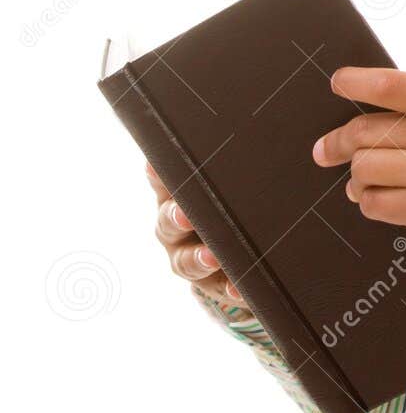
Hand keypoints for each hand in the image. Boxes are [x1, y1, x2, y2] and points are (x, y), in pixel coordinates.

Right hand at [146, 160, 246, 306]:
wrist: (241, 251)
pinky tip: (240, 287)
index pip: (162, 180)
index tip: (157, 164)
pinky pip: (220, 289)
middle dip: (175, 217)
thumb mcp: (223, 182)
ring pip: (184, 261)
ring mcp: (190, 260)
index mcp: (176, 195)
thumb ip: (221, 161)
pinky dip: (230, 288)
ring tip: (212, 257)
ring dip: (197, 258)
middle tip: (186, 214)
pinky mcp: (213, 286)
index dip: (157, 174)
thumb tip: (237, 123)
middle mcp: (175, 229)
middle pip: (167, 222)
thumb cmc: (231, 202)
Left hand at [312, 67, 405, 274]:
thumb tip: (373, 120)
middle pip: (366, 131)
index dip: (355, 83)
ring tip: (362, 181)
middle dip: (337, 142)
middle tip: (325, 149)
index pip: (389, 85)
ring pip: (363, 168)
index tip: (337, 84)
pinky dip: (368, 202)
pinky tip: (376, 200)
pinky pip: (374, 203)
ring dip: (356, 177)